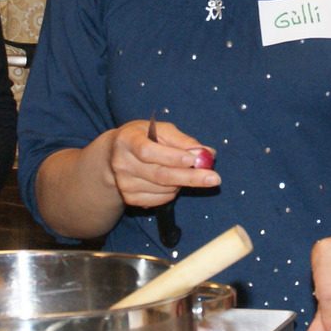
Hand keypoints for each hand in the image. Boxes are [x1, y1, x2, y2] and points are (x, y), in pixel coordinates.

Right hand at [102, 120, 217, 208]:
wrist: (116, 155)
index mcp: (127, 140)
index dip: (171, 157)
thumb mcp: (160, 130)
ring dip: (182, 183)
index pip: (147, 151)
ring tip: (186, 172)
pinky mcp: (129, 199)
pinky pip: (160, 200)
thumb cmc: (144, 137)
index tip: (193, 160)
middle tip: (214, 178)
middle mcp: (122, 163)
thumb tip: (206, 153)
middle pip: (159, 175)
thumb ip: (183, 140)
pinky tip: (173, 182)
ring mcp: (124, 183)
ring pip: (164, 189)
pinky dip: (173, 192)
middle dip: (190, 177)